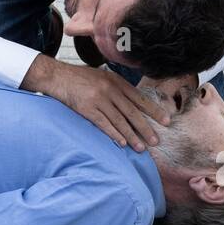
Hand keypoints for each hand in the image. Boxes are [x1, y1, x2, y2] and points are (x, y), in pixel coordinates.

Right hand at [23, 55, 166, 150]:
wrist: (57, 76)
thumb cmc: (80, 78)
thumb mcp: (102, 76)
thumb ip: (117, 87)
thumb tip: (133, 103)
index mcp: (116, 81)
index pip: (139, 98)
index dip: (153, 110)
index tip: (166, 121)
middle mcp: (110, 89)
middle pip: (132, 112)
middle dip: (146, 128)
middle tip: (156, 141)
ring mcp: (98, 99)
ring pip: (120, 121)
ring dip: (132, 135)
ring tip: (141, 148)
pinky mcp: (87, 109)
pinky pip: (104, 124)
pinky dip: (114, 134)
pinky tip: (123, 143)